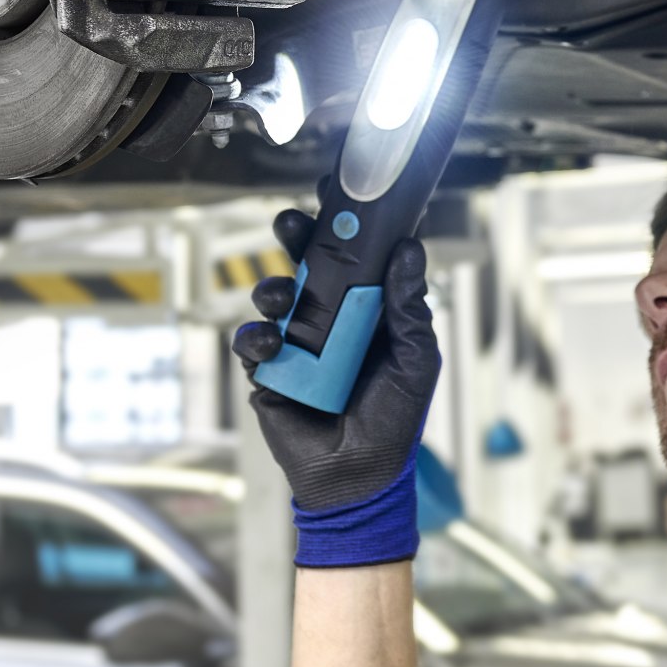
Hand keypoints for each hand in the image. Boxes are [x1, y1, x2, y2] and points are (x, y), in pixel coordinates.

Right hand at [234, 207, 441, 566]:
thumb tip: (410, 250)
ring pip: (273, 296)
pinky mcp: (268, 373)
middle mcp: (328, 319)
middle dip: (295, 238)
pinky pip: (252, 343)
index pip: (353, 256)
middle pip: (305, 264)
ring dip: (273, 287)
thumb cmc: (393, 419)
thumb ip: (410, 307)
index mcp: (365, 311)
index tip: (336, 188)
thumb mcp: (414, 359)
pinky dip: (256, 337)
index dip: (343, 223)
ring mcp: (295, 344)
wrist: (360, 478)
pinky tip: (269, 341)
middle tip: (292, 222)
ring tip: (281, 295)